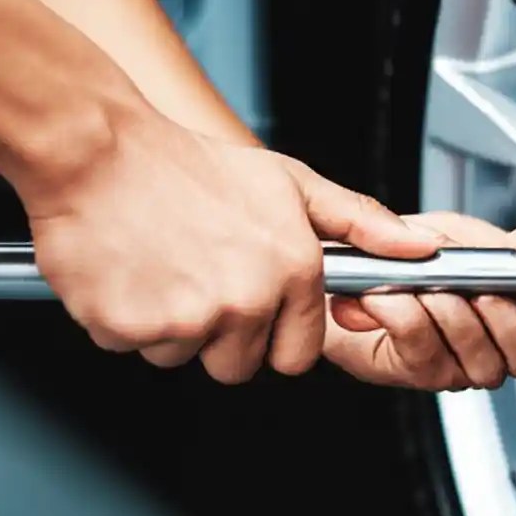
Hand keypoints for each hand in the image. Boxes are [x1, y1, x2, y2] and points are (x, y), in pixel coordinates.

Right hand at [22, 107, 440, 383]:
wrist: (96, 150)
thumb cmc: (188, 166)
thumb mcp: (289, 183)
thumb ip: (358, 222)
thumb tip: (419, 249)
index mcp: (292, 271)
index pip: (298, 354)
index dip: (273, 333)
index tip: (251, 303)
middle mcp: (246, 300)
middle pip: (239, 366)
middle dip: (220, 334)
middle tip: (197, 276)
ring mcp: (187, 318)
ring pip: (184, 358)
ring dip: (170, 326)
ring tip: (162, 265)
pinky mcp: (129, 326)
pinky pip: (132, 347)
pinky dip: (123, 318)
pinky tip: (129, 271)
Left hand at [323, 212, 515, 390]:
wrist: (344, 268)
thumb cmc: (404, 253)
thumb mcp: (458, 234)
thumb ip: (496, 245)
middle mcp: (500, 345)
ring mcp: (462, 364)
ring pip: (487, 359)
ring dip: (461, 317)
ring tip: (438, 287)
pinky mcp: (419, 372)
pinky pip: (428, 351)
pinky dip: (408, 317)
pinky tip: (393, 296)